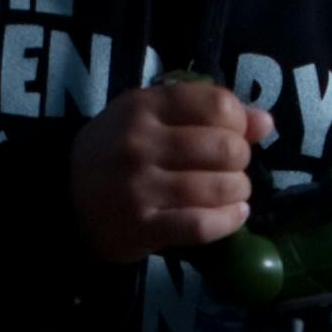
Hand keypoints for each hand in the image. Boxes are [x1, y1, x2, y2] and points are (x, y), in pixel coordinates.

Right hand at [72, 76, 259, 260]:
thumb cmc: (117, 152)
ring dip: (238, 191)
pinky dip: (228, 221)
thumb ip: (206, 113)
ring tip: (234, 192)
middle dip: (240, 159)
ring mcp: (138, 187)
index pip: (216, 104)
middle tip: (231, 167)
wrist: (65, 198)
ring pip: (217, 187)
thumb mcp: (151, 118)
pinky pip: (201, 225)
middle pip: (224, 147)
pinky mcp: (142, 227)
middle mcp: (139, 144)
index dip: (239, 121)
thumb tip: (265, 122)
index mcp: (143, 107)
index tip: (233, 133)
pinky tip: (235, 215)